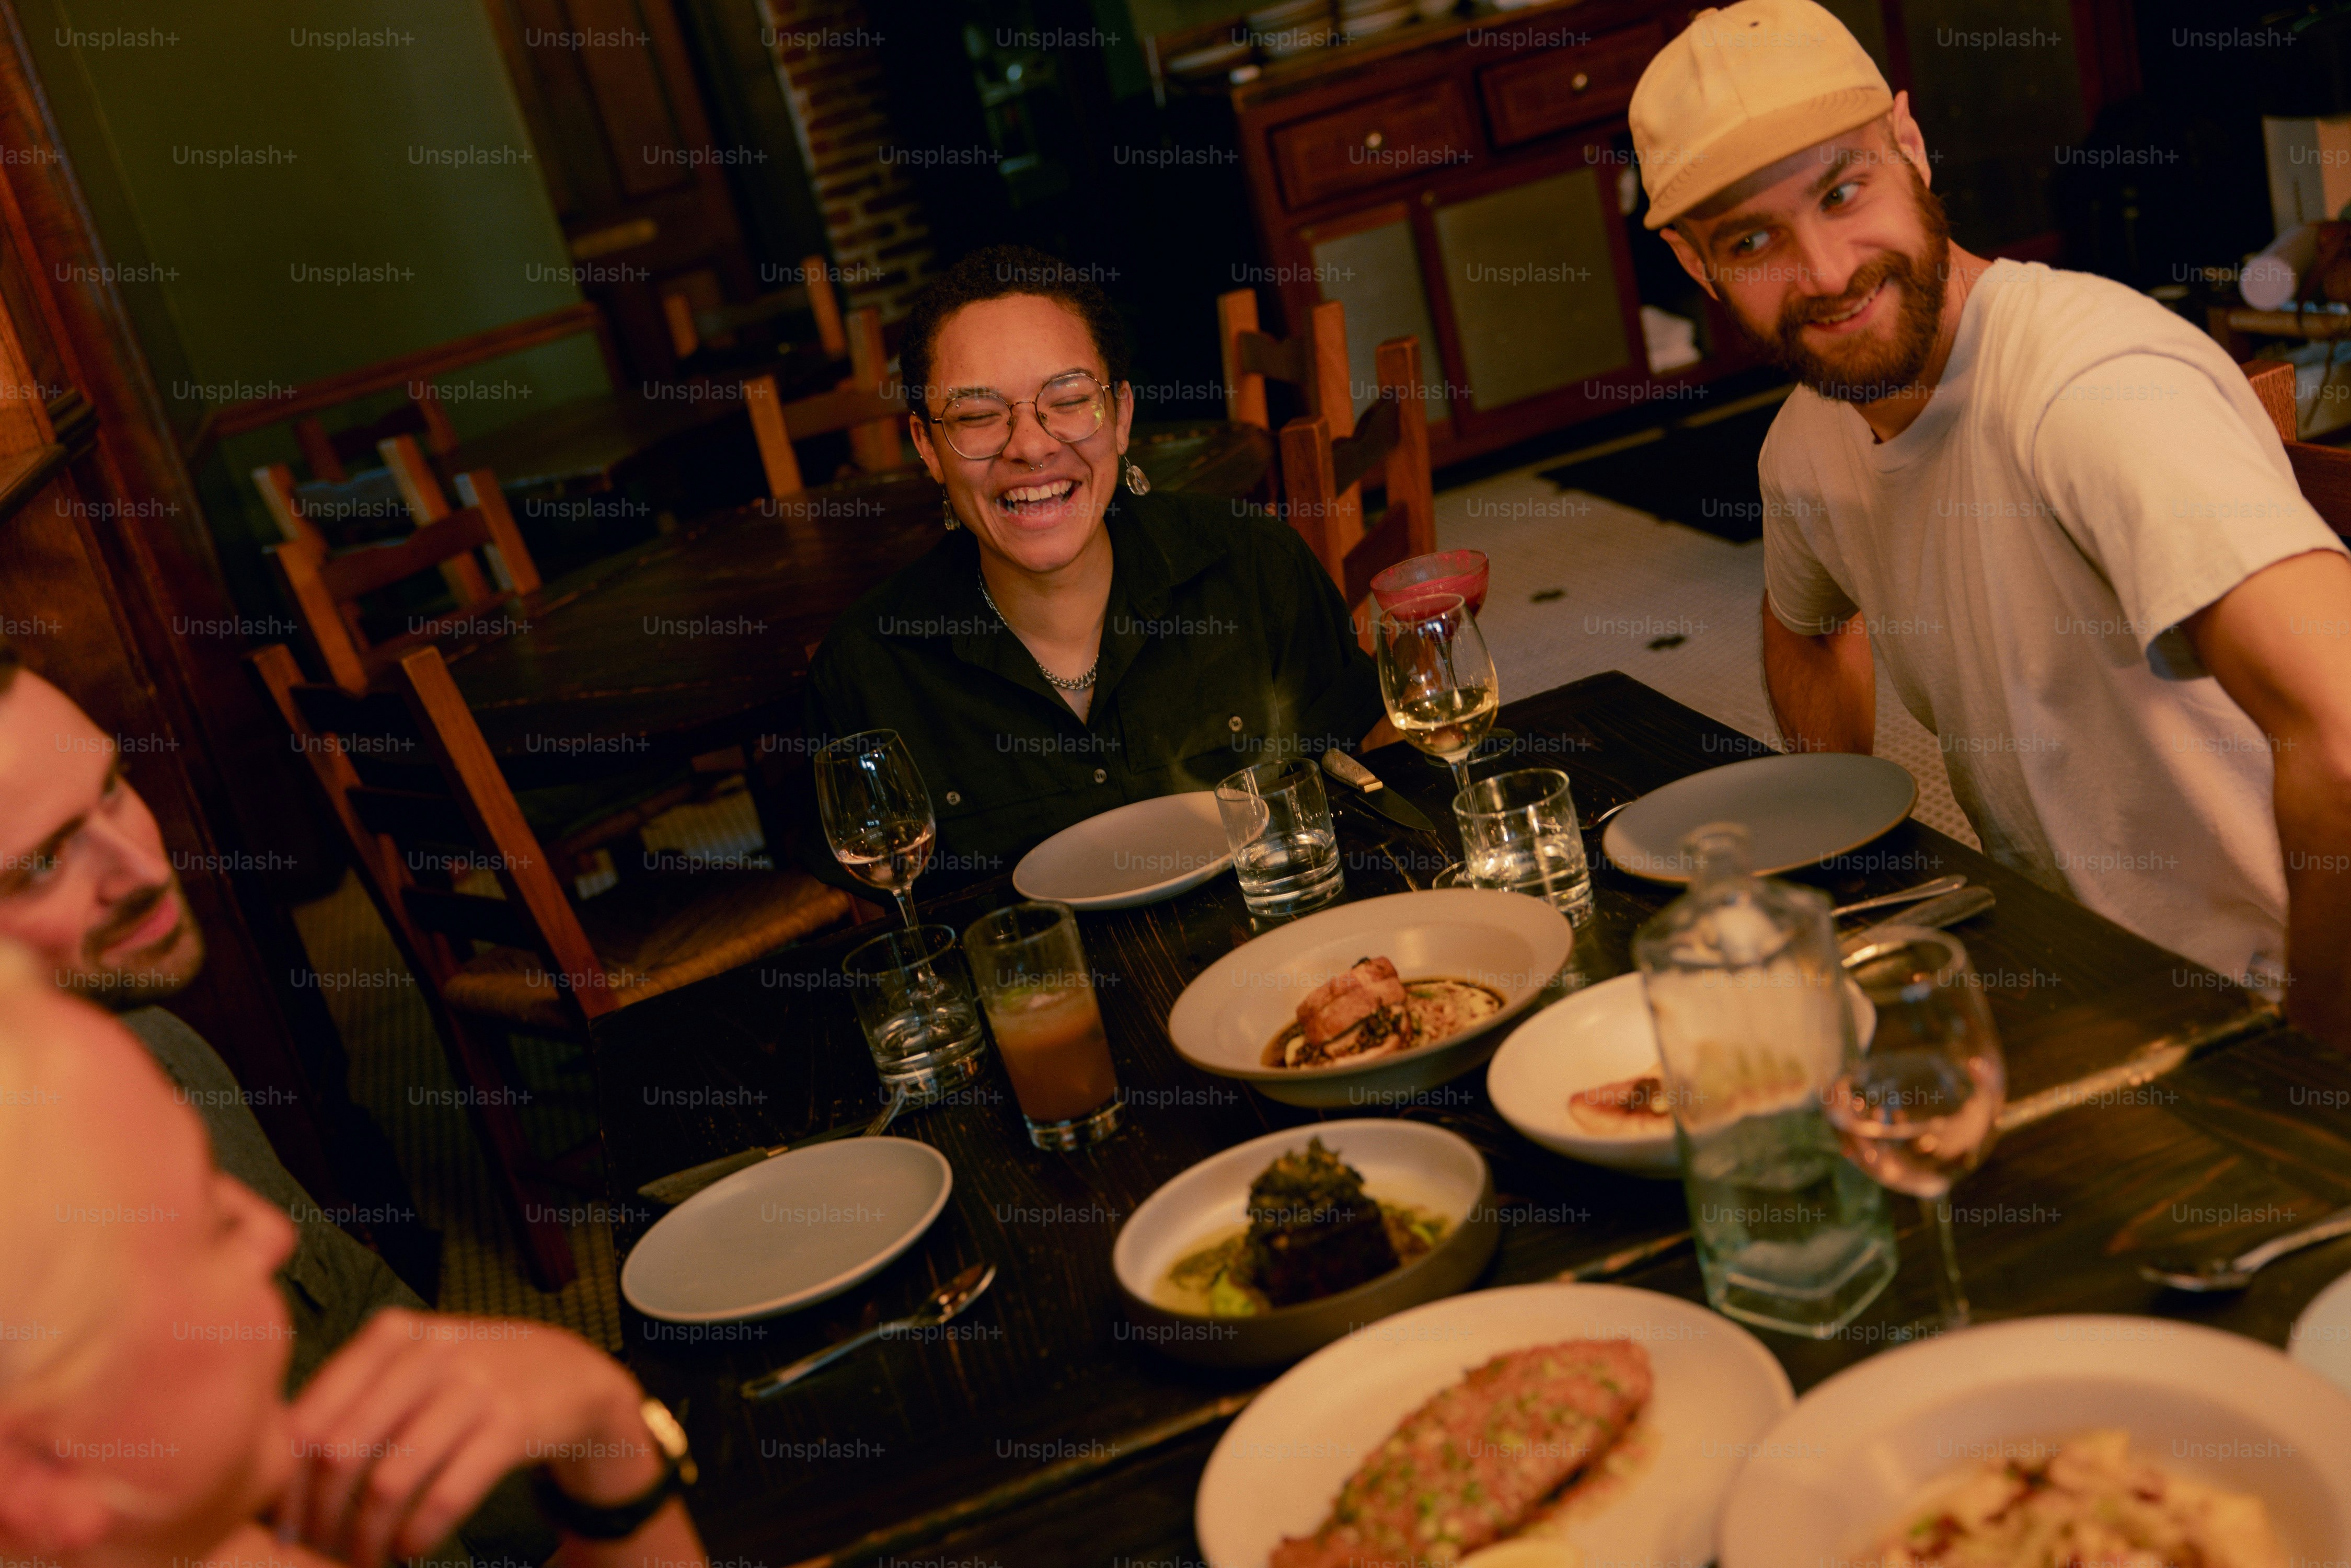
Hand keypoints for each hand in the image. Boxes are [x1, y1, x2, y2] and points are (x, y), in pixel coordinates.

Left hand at [274, 1309, 660, 1567]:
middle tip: (317, 1552)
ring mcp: (474, 1387)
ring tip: (365, 1559)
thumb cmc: (471, 1381)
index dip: (284, 1486)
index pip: (308, 1419)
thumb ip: (351, 1400)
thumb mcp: (413, 1367)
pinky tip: (410, 1549)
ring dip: (366, 1538)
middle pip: (339, 1453)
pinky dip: (417, 1535)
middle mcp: (428, 1353)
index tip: (280, 1527)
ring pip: (388, 1481)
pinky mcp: (513, 1424)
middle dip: (320, 1518)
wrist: (571, 1374)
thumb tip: (270, 1472)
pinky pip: (444, 1495)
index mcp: (390, 1336)